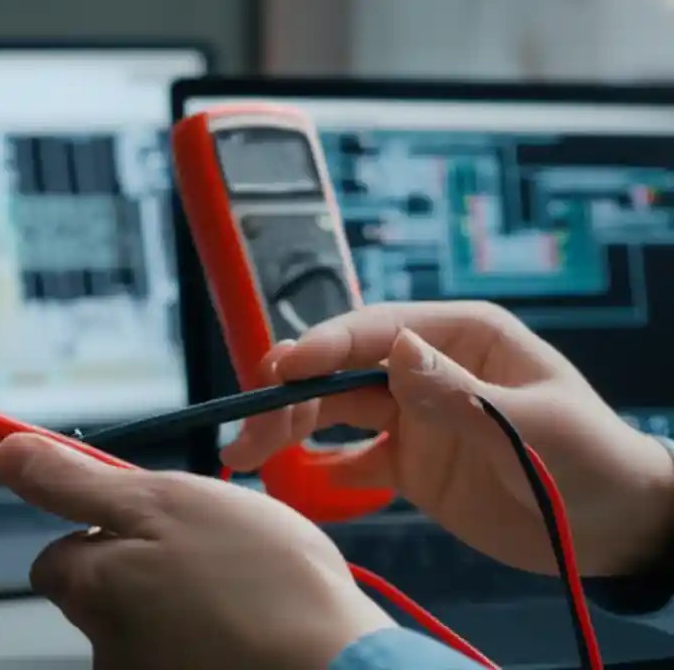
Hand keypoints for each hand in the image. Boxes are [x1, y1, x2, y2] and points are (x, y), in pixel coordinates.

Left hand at [0, 433, 394, 669]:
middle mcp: (104, 649)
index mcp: (92, 589)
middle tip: (212, 557)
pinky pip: (185, 654)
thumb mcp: (166, 502)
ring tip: (245, 596)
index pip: (59, 555)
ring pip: (148, 626)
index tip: (156, 523)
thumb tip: (7, 454)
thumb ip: (79, 482)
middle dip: (146, 571)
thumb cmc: (265, 584)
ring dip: (184, 606)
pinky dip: (212, 642)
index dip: (106, 529)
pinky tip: (253, 632)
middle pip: (103, 594)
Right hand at [223, 301, 673, 577]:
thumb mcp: (532, 424)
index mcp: (459, 336)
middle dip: (289, 395)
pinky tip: (293, 481)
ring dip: (288, 430)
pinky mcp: (407, 463)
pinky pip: (351, 462)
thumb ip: (459, 393)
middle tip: (248, 430)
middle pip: (340, 371)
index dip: (323, 345)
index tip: (279, 367)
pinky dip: (319, 470)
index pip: (376, 329)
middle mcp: (425, 367)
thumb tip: (396, 349)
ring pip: (334, 412)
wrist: (614, 528)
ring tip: (244, 455)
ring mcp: (412, 415)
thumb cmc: (590, 460)